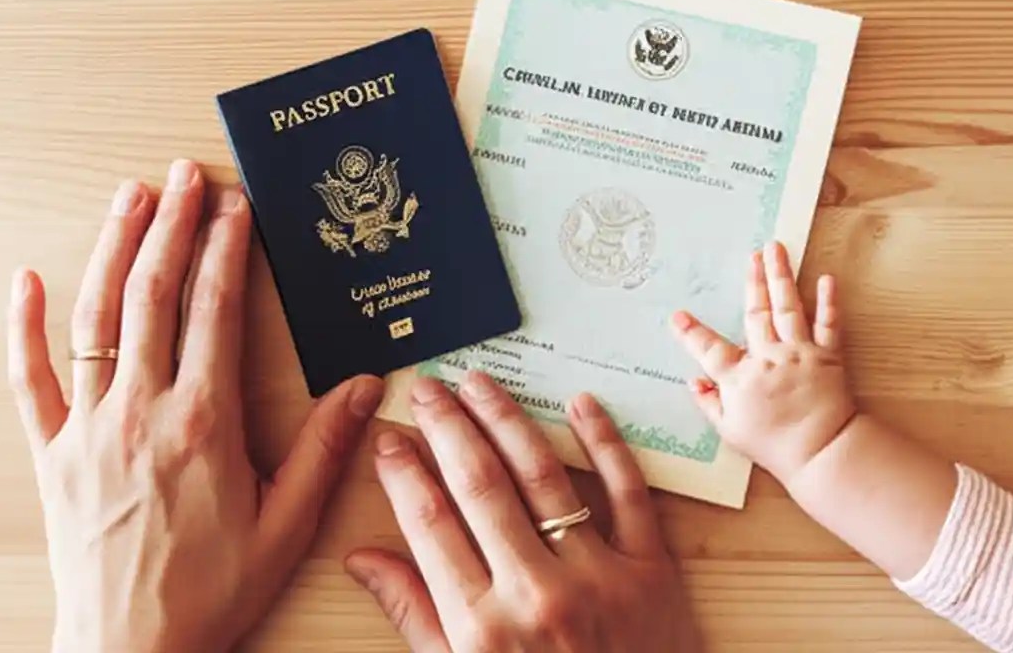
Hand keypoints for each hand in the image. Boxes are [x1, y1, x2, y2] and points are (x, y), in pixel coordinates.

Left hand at [6, 160, 383, 652]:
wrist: (130, 650)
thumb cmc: (212, 591)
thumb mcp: (286, 524)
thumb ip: (325, 449)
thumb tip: (365, 385)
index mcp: (204, 422)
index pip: (216, 311)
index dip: (227, 249)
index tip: (235, 207)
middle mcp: (141, 410)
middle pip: (155, 295)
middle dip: (173, 226)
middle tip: (185, 176)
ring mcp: (89, 427)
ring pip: (96, 318)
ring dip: (113, 250)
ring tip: (130, 198)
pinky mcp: (53, 452)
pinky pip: (29, 378)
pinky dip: (23, 325)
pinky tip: (25, 279)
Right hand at [344, 373, 701, 652]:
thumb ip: (414, 616)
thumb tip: (361, 559)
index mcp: (481, 628)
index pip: (429, 524)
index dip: (403, 473)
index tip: (390, 439)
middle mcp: (535, 594)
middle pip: (479, 485)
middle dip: (447, 427)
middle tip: (427, 388)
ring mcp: (598, 577)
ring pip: (542, 476)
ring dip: (506, 419)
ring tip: (479, 383)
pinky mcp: (652, 571)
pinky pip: (628, 492)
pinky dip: (605, 443)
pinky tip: (580, 405)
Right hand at [669, 241, 853, 485]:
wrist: (820, 452)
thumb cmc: (772, 445)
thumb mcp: (730, 430)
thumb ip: (709, 403)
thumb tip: (693, 381)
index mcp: (740, 378)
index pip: (709, 349)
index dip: (691, 333)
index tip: (677, 316)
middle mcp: (768, 358)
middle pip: (756, 313)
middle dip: (752, 281)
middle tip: (750, 254)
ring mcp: (799, 354)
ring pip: (788, 308)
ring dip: (780, 276)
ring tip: (776, 249)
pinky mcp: (827, 356)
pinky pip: (828, 324)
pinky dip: (828, 301)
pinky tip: (826, 278)